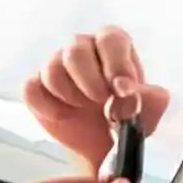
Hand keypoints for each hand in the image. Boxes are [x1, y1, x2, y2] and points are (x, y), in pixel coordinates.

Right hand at [23, 26, 170, 167]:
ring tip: (84, 108)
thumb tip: (128, 91)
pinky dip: (47, 106)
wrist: (103, 144)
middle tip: (101, 102)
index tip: (120, 90)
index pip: (110, 38)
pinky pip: (32, 88)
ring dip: (70, 96)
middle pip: (76, 49)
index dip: (115, 63)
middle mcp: (84, 46)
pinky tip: (64, 115)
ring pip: (52, 69)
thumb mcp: (149, 112)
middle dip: (90, 82)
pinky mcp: (37, 85)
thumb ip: (150, 99)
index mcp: (114, 44)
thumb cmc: (127, 118)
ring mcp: (57, 63)